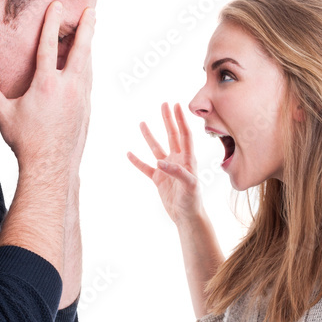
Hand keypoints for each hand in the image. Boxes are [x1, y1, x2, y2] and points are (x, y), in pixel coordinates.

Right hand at [0, 1, 94, 173]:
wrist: (51, 167)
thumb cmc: (26, 142)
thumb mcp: (4, 115)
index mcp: (47, 85)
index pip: (49, 46)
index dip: (51, 23)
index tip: (57, 5)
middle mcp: (68, 88)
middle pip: (81, 50)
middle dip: (86, 28)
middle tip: (91, 10)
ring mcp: (81, 98)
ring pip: (87, 65)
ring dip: (88, 47)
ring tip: (89, 33)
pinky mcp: (86, 109)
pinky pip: (88, 81)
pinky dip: (87, 68)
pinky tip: (85, 66)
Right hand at [127, 102, 203, 225]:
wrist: (187, 216)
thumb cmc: (192, 200)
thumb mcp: (189, 185)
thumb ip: (177, 171)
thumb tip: (160, 161)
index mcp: (188, 159)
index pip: (184, 135)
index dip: (180, 120)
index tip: (176, 105)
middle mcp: (178, 160)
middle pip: (172, 136)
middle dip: (168, 120)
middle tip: (163, 104)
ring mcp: (167, 169)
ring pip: (157, 149)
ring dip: (150, 137)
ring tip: (142, 123)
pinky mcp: (159, 179)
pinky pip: (145, 168)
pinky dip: (137, 161)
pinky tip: (129, 153)